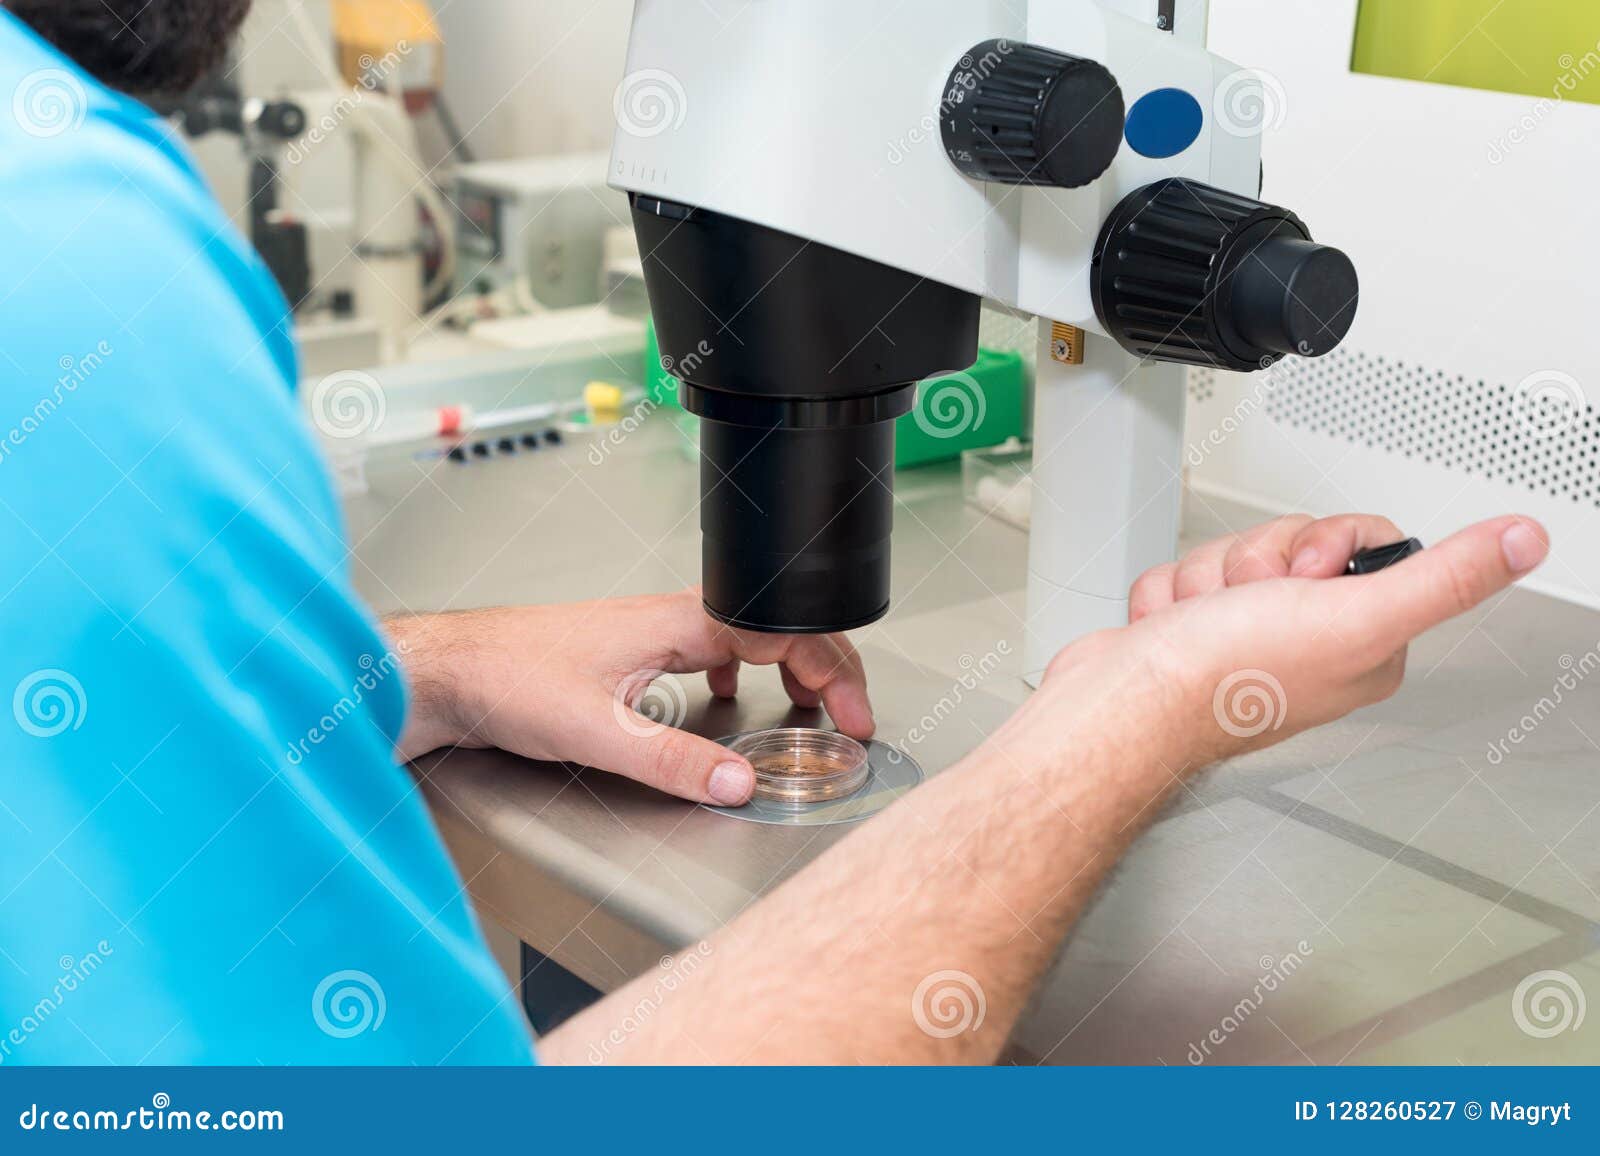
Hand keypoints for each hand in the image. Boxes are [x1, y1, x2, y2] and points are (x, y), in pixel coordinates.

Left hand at [386, 589, 873, 804]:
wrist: (453, 669)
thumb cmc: (508, 679)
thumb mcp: (597, 732)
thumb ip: (673, 761)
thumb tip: (738, 783)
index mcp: (678, 621)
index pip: (784, 631)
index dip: (832, 673)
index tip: (853, 718)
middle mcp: (672, 615)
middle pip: (778, 626)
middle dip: (826, 667)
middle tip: (849, 717)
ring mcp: (654, 627)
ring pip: (747, 634)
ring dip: (788, 665)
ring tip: (808, 704)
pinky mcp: (635, 646)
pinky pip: (711, 647)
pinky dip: (740, 670)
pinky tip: (725, 696)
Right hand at [1008, 513, 1548, 770]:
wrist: (1120, 708)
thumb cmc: (1223, 682)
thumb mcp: (1355, 617)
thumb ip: (1443, 578)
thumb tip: (1523, 541)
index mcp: (1366, 647)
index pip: (1364, 544)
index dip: (1323, 543)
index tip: (1305, 574)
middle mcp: (1311, 645)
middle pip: (1294, 541)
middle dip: (1255, 560)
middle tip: (1250, 604)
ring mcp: (1246, 638)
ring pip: (1234, 553)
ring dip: (1205, 578)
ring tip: (1204, 625)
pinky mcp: (1191, 633)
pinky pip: (1185, 574)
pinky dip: (1169, 597)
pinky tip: (1173, 633)